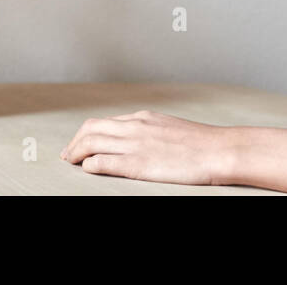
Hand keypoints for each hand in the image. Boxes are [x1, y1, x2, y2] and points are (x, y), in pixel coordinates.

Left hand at [60, 110, 234, 184]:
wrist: (218, 150)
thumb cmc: (200, 143)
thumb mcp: (169, 127)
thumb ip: (150, 130)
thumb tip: (136, 138)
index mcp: (142, 118)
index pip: (104, 122)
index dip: (86, 134)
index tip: (80, 144)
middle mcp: (135, 127)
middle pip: (91, 129)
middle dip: (75, 142)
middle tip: (68, 155)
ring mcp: (136, 144)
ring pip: (93, 143)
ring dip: (77, 152)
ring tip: (71, 162)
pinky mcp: (139, 164)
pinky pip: (105, 162)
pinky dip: (91, 164)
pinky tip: (87, 169)